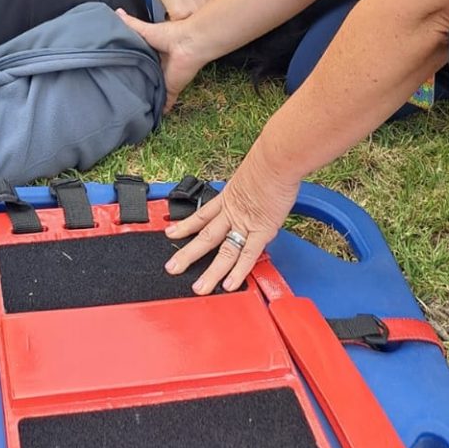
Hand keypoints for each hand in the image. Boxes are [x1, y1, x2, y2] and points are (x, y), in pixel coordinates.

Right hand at [116, 11, 205, 110]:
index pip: (139, 60)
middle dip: (138, 83)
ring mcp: (165, 79)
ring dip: (147, 97)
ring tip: (131, 105)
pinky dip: (160, 110)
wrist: (188, 45)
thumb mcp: (143, 29)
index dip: (130, 64)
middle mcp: (158, 66)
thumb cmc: (169, 34)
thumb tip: (116, 12)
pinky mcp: (171, 90)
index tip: (117, 71)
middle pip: (146, 77)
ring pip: (154, 90)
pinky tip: (152, 118)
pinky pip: (165, 103)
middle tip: (121, 91)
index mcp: (152, 52)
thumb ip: (129, 23)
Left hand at [162, 144, 300, 293]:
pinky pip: (247, 254)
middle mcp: (233, 213)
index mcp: (228, 198)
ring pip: (223, 251)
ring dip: (211, 271)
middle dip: (188, 254)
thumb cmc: (269, 161)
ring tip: (199, 287)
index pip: (202, 216)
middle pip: (205, 237)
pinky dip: (238, 271)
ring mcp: (246, 223)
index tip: (171, 234)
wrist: (277, 159)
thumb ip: (247, 185)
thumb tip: (253, 185)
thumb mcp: (250, 171)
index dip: (185, 226)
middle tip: (172, 268)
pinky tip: (228, 284)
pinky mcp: (262, 231)